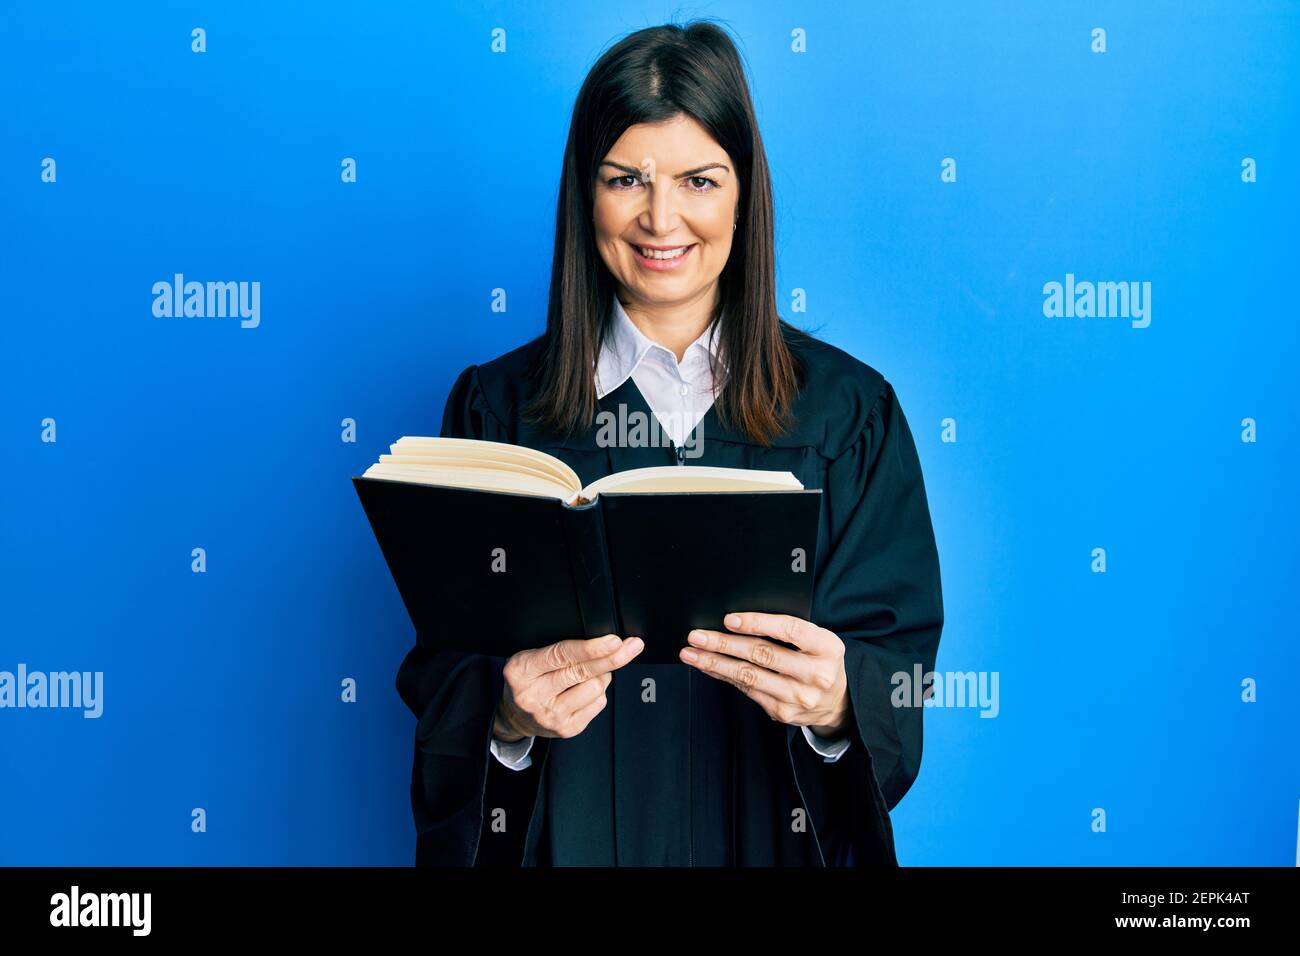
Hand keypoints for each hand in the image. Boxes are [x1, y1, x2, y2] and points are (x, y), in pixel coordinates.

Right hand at [494, 634, 644, 741]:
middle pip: (582, 672)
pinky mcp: (566, 729)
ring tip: (590, 674)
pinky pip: (598, 704)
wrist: (516, 716)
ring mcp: (551, 715)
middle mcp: (533, 695)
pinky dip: (598, 693)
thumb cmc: (529, 680)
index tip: (614, 641)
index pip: (562, 655)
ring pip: (594, 688)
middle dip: (611, 658)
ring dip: (602, 676)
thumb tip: (604, 643)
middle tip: (632, 646)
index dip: (591, 648)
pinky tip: (585, 691)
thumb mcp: (531, 658)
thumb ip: (560, 651)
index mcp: (522, 671)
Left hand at [679, 612, 849, 737]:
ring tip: (691, 653)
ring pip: (749, 676)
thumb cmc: (818, 660)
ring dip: (715, 663)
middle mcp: (815, 674)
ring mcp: (798, 697)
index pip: (790, 630)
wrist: (835, 702)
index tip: (729, 619)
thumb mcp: (817, 640)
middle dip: (724, 644)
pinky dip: (723, 676)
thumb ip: (789, 630)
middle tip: (697, 636)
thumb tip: (738, 620)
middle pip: (762, 654)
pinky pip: (746, 690)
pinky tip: (708, 667)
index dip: (757, 623)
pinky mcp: (782, 712)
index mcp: (827, 647)